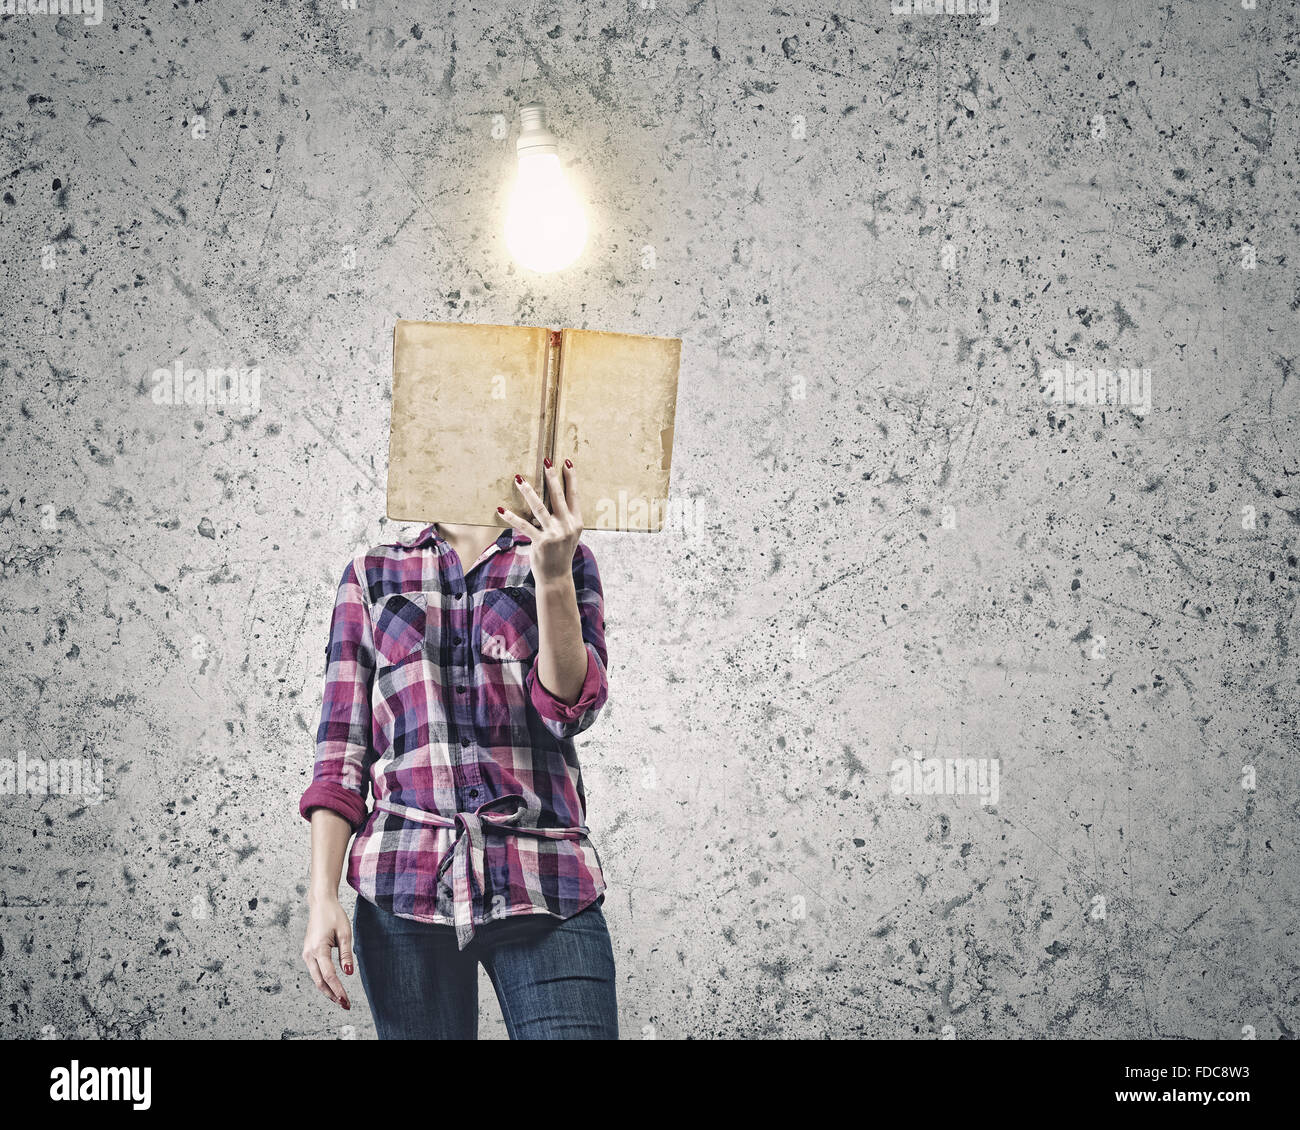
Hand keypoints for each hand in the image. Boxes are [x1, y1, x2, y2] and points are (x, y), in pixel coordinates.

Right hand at [302, 896, 353, 1009]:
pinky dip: (323, 981)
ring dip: (327, 990)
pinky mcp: (308, 953)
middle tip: (345, 1005)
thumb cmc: (334, 915)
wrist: (320, 903)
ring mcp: (306, 954)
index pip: (329, 975)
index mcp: (318, 949)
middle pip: (320, 982)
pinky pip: (315, 971)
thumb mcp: (345, 933)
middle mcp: (309, 954)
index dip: (338, 990)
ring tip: (340, 999)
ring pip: (316, 978)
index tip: (346, 1001)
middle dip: (332, 995)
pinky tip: (332, 986)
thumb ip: (346, 954)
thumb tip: (348, 973)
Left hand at [498, 458, 582, 585]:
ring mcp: (554, 534)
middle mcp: (567, 526)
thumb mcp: (568, 534)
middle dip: (551, 478)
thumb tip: (552, 497)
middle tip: (545, 461)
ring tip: (519, 479)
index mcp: (576, 522)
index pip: (574, 495)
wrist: (557, 577)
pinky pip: (524, 526)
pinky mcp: (541, 542)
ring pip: (539, 508)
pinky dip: (512, 517)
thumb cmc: (560, 552)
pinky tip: (502, 510)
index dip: (571, 478)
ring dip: (528, 492)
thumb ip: (564, 517)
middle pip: (558, 497)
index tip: (566, 462)